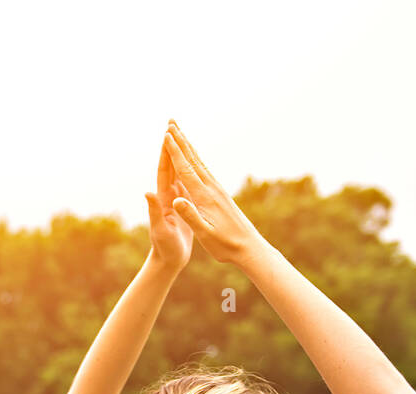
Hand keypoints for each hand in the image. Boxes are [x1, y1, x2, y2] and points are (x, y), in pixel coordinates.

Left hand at [146, 141, 192, 271]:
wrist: (168, 261)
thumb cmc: (165, 249)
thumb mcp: (160, 231)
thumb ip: (154, 212)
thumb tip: (147, 193)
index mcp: (163, 200)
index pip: (164, 172)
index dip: (166, 153)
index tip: (168, 134)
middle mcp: (167, 196)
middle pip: (170, 166)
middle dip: (171, 146)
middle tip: (173, 124)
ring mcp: (174, 200)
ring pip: (178, 172)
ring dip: (179, 154)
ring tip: (183, 135)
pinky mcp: (182, 205)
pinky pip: (186, 182)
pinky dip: (189, 169)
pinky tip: (195, 161)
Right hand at [161, 121, 264, 265]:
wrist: (249, 247)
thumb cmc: (226, 245)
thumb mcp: (205, 234)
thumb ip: (191, 216)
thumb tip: (177, 201)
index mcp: (205, 196)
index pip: (186, 169)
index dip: (175, 152)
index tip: (166, 135)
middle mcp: (212, 188)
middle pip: (193, 160)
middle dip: (181, 141)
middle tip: (172, 123)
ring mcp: (218, 190)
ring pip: (200, 164)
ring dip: (189, 148)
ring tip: (181, 134)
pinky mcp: (221, 195)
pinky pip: (205, 172)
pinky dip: (197, 161)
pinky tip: (195, 159)